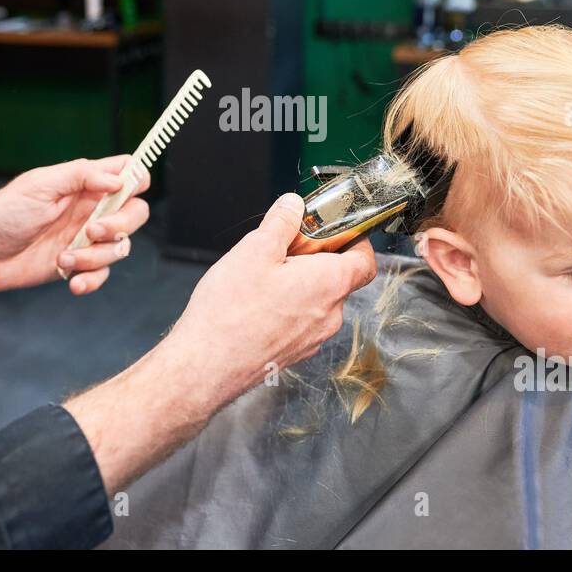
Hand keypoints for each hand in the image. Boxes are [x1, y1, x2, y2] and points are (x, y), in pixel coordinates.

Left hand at [0, 156, 149, 293]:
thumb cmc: (3, 213)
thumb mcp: (40, 185)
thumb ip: (81, 176)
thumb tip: (118, 180)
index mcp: (84, 185)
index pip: (127, 173)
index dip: (137, 178)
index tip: (128, 190)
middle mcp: (90, 210)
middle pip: (135, 213)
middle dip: (120, 226)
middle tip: (91, 232)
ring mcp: (86, 239)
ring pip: (120, 248)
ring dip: (96, 257)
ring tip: (64, 258)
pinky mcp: (78, 265)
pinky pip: (102, 274)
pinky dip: (91, 279)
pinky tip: (72, 281)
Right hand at [162, 193, 377, 409]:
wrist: (206, 366)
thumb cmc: (231, 313)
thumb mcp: (255, 249)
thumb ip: (281, 222)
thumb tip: (293, 205)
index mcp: (330, 284)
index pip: (365, 259)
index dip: (354, 240)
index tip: (333, 229)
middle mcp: (330, 315)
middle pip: (339, 277)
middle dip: (315, 258)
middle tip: (284, 248)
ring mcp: (314, 338)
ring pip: (318, 300)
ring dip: (299, 283)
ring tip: (264, 276)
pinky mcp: (295, 352)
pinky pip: (302, 320)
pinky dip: (288, 306)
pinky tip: (257, 302)